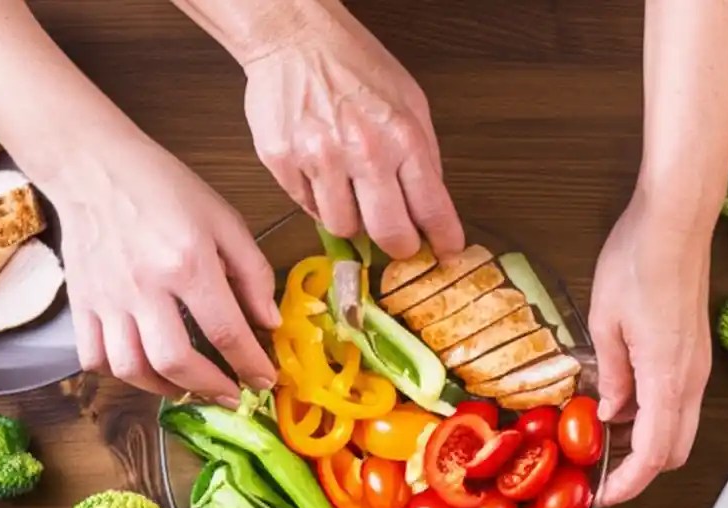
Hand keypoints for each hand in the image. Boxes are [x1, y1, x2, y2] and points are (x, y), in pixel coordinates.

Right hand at [54, 137, 278, 404]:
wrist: (94, 166)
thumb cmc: (163, 187)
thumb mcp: (224, 219)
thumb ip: (252, 272)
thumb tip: (269, 323)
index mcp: (188, 261)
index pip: (226, 331)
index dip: (251, 364)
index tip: (265, 380)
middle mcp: (144, 285)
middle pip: (176, 360)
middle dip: (211, 388)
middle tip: (232, 394)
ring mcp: (107, 298)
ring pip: (131, 368)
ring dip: (166, 389)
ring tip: (191, 388)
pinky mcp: (80, 302)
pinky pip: (94, 357)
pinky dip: (121, 373)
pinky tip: (146, 368)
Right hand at [241, 0, 462, 257]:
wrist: (296, 37)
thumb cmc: (354, 65)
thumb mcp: (409, 102)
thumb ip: (423, 154)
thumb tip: (431, 203)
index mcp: (403, 136)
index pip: (432, 208)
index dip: (441, 239)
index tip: (444, 251)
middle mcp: (363, 151)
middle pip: (388, 232)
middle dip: (398, 245)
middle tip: (398, 242)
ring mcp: (319, 159)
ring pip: (342, 227)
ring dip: (352, 220)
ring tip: (352, 194)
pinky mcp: (283, 162)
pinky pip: (306, 207)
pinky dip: (318, 200)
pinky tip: (322, 175)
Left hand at [589, 191, 713, 505]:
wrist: (676, 221)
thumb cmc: (636, 262)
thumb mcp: (604, 321)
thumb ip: (611, 374)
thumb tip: (611, 413)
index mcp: (667, 378)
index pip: (656, 453)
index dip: (629, 483)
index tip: (602, 495)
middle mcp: (691, 379)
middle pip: (677, 449)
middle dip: (641, 471)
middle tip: (600, 471)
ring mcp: (699, 366)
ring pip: (681, 426)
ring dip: (648, 442)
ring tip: (602, 437)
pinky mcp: (696, 351)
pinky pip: (679, 400)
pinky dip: (654, 416)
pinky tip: (621, 401)